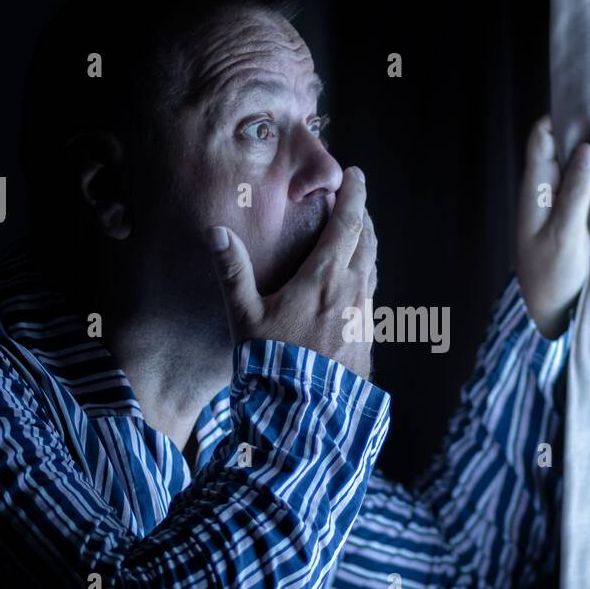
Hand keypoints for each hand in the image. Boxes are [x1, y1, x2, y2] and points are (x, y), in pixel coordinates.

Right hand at [208, 166, 377, 379]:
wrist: (307, 413)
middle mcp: (353, 290)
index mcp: (326, 277)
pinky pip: (371, 294)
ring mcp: (364, 315)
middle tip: (356, 200)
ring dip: (367, 245)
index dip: (353, 195)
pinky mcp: (368, 337)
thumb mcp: (244, 316)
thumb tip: (216, 232)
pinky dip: (365, 276)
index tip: (355, 175)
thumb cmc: (273, 363)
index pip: (348, 223)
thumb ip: (232, 272)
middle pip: (367, 240)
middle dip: (362, 215)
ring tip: (357, 236)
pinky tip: (353, 285)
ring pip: (372, 267)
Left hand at [515, 115, 589, 338]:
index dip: (561, 117)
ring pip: (570, 166)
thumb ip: (576, 192)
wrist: (544, 313)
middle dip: (581, 134)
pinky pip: (579, 187)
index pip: (540, 135)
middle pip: (557, 146)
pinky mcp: (566, 217)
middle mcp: (541, 190)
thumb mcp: (567, 234)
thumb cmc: (551, 276)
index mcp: (533, 188)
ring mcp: (553, 203)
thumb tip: (587, 149)